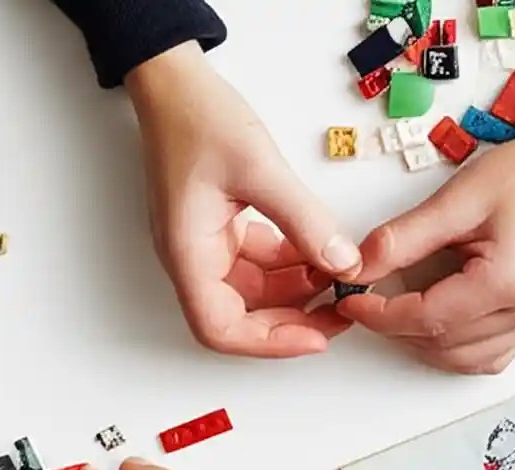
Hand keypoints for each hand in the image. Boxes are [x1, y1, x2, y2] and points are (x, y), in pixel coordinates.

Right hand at [126, 43, 352, 357]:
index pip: (221, 328)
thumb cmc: (196, 118)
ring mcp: (203, 244)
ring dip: (295, 291)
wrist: (172, 82)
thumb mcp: (259, 168)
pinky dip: (289, 263)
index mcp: (187, 252)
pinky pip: (256, 262)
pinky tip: (321, 251)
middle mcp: (191, 257)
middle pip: (240, 316)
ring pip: (252, 291)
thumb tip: (342, 263)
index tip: (315, 338)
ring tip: (339, 279)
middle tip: (340, 314)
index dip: (269, 343)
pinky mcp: (218, 228)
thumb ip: (304, 220)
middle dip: (292, 320)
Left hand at [339, 112, 514, 373]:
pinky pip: (489, 355)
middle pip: (443, 346)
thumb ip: (402, 239)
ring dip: (423, 344)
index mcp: (507, 284)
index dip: (380, 315)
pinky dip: (454, 349)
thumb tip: (357, 268)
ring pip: (465, 361)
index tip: (350, 301)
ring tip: (395, 311)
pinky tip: (433, 323)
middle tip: (365, 303)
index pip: (427, 319)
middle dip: (396, 330)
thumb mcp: (456, 199)